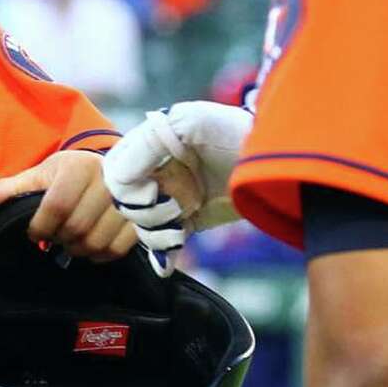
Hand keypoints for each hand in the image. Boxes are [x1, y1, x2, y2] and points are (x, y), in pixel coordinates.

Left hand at [0, 149, 135, 260]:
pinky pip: (117, 249)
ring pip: (96, 242)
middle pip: (76, 227)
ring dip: (78, 249)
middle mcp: (107, 181)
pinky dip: (100, 255)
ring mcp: (127, 201)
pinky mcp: (140, 219)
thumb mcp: (42, 175)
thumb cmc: (71, 174)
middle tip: (54, 236)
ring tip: (72, 241)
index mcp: (79, 167)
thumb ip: (12, 189)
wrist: (114, 169)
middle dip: (59, 239)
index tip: (34, 231)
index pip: (57, 206)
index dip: (40, 226)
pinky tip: (92, 246)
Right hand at [101, 101, 252, 274]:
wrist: (272, 159)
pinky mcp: (187, 222)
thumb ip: (146, 145)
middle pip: (126, 207)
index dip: (130, 190)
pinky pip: (163, 245)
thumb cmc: (231, 131)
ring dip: (160, 233)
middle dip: (150, 212)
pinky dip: (164, 255)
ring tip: (185, 219)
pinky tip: (167, 263)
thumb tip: (118, 186)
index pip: (115, 177)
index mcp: (144, 145)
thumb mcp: (188, 124)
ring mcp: (169, 199)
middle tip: (182, 202)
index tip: (155, 189)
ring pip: (142, 229)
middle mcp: (152, 173)